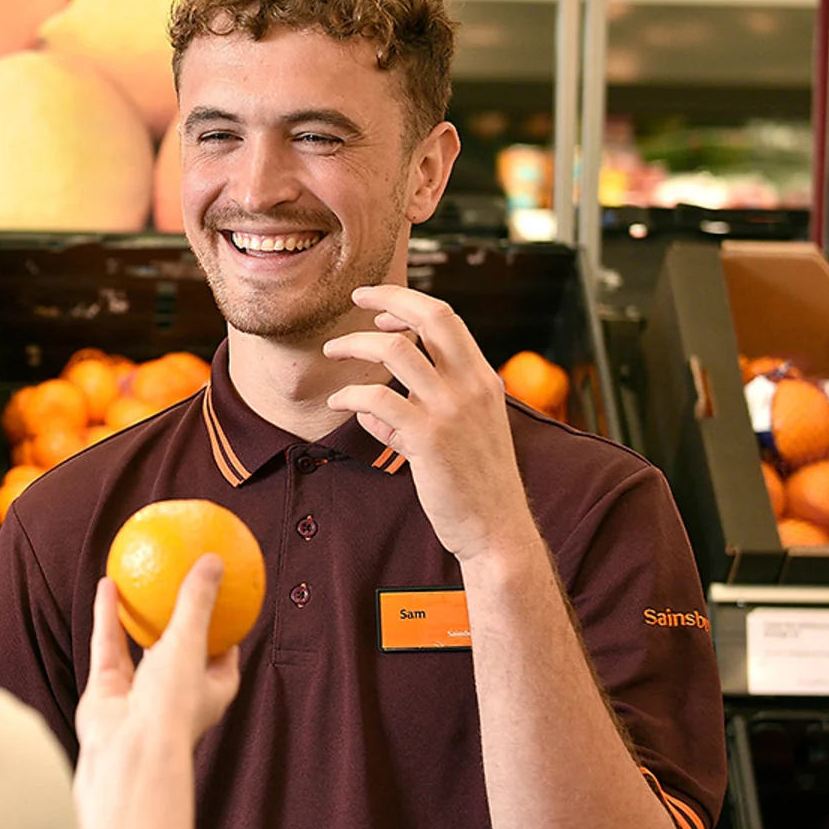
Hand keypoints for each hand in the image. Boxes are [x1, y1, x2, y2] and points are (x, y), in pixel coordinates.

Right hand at [72, 556, 240, 828]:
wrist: (127, 751)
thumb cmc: (173, 704)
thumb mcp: (191, 644)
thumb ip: (198, 602)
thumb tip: (215, 559)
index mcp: (209, 689)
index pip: (224, 655)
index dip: (225, 628)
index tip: (224, 598)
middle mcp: (176, 690)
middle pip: (179, 648)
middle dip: (177, 618)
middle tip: (177, 580)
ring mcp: (140, 690)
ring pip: (139, 644)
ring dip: (139, 614)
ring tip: (139, 577)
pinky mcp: (108, 688)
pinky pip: (110, 644)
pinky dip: (109, 616)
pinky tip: (108, 584)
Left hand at [321, 285, 536, 564]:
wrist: (497, 531)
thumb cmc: (475, 486)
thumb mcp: (461, 437)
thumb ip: (421, 415)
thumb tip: (375, 411)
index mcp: (483, 380)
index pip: (447, 320)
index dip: (409, 305)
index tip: (380, 310)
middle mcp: (472, 387)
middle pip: (431, 316)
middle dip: (389, 297)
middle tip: (356, 297)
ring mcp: (451, 410)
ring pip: (395, 351)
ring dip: (356, 344)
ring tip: (332, 350)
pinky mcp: (428, 439)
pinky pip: (376, 399)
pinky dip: (351, 395)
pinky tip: (339, 403)